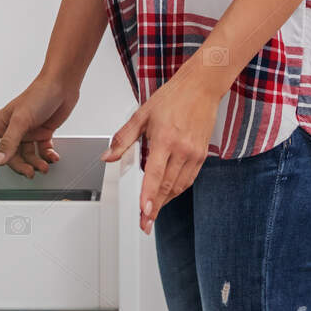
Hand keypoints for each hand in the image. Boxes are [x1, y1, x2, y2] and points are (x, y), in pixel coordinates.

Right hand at [0, 73, 79, 181]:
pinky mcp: (42, 133)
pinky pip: (41, 150)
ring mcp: (28, 132)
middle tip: (30, 173)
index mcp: (1, 123)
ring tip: (44, 166)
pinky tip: (52, 156)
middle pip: (10, 156)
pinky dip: (47, 156)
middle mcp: (13, 129)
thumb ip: (9, 142)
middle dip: (20, 166)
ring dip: (36, 163)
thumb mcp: (21, 120)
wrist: (62, 85)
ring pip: (27, 156)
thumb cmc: (39, 94)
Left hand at [102, 64, 223, 233]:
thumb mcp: (142, 114)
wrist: (202, 87)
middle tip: (145, 223)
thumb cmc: (174, 96)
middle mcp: (182, 149)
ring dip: (165, 201)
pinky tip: (167, 194)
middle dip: (155, 207)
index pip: (155, 174)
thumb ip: (124, 138)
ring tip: (153, 212)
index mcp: (165, 138)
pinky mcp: (202, 155)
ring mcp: (194, 153)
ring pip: (178, 186)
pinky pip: (189, 179)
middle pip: (167, 186)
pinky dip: (177, 190)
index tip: (144, 212)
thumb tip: (107, 156)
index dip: (149, 196)